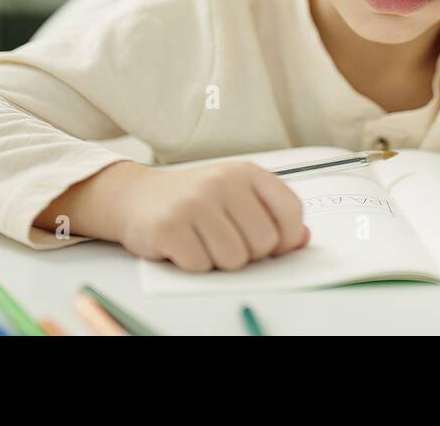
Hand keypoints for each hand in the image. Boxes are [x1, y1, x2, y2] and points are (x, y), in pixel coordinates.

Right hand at [116, 161, 309, 271]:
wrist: (136, 196)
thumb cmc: (194, 201)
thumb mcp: (236, 197)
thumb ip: (272, 216)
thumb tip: (303, 240)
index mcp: (247, 173)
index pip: (291, 212)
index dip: (286, 238)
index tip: (271, 243)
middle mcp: (223, 182)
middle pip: (263, 243)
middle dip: (248, 253)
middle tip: (226, 241)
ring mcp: (195, 203)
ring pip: (234, 259)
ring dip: (219, 261)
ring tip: (203, 243)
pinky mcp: (169, 227)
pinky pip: (201, 266)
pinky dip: (194, 265)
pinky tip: (184, 246)